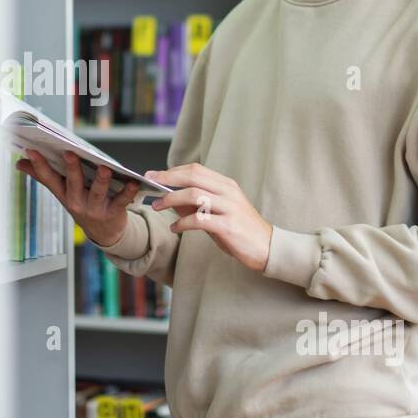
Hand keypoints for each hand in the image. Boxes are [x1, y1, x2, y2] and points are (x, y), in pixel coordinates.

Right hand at [16, 149, 138, 249]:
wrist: (104, 232)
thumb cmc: (81, 204)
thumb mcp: (61, 192)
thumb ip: (42, 176)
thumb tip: (19, 163)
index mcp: (63, 194)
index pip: (49, 178)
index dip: (39, 165)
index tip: (31, 150)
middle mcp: (77, 201)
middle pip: (73, 183)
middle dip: (71, 168)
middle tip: (70, 153)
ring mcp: (95, 208)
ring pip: (98, 192)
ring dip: (101, 180)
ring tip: (104, 168)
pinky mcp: (113, 212)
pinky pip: (121, 201)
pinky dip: (128, 192)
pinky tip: (133, 182)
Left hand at [144, 163, 272, 273]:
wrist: (267, 248)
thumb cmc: (240, 230)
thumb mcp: (218, 213)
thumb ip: (196, 205)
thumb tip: (171, 199)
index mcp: (226, 185)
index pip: (195, 170)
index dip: (172, 171)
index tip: (154, 175)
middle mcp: (228, 192)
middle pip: (192, 176)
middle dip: (167, 178)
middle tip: (150, 183)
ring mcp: (230, 208)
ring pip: (194, 195)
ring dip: (171, 199)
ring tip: (158, 206)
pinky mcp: (229, 226)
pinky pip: (199, 220)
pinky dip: (182, 222)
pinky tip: (174, 227)